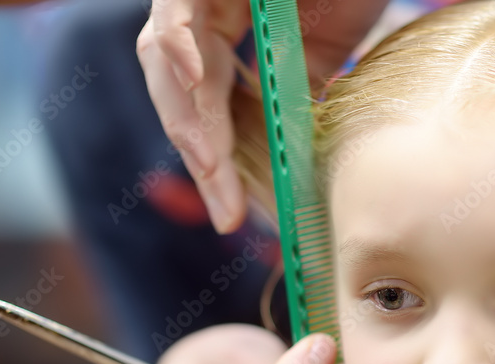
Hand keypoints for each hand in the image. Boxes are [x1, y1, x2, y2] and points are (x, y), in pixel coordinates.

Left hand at [136, 0, 391, 232]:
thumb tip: (292, 153)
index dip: (216, 161)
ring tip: (213, 170)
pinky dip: (183, 43)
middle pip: (180, 95)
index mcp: (225, 34)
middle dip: (201, 156)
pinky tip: (197, 80)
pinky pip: (178, 8)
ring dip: (191, 119)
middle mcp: (200, 13)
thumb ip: (300, 93)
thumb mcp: (328, 49)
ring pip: (166, 59)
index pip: (207, 108)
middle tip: (227, 211)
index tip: (234, 213)